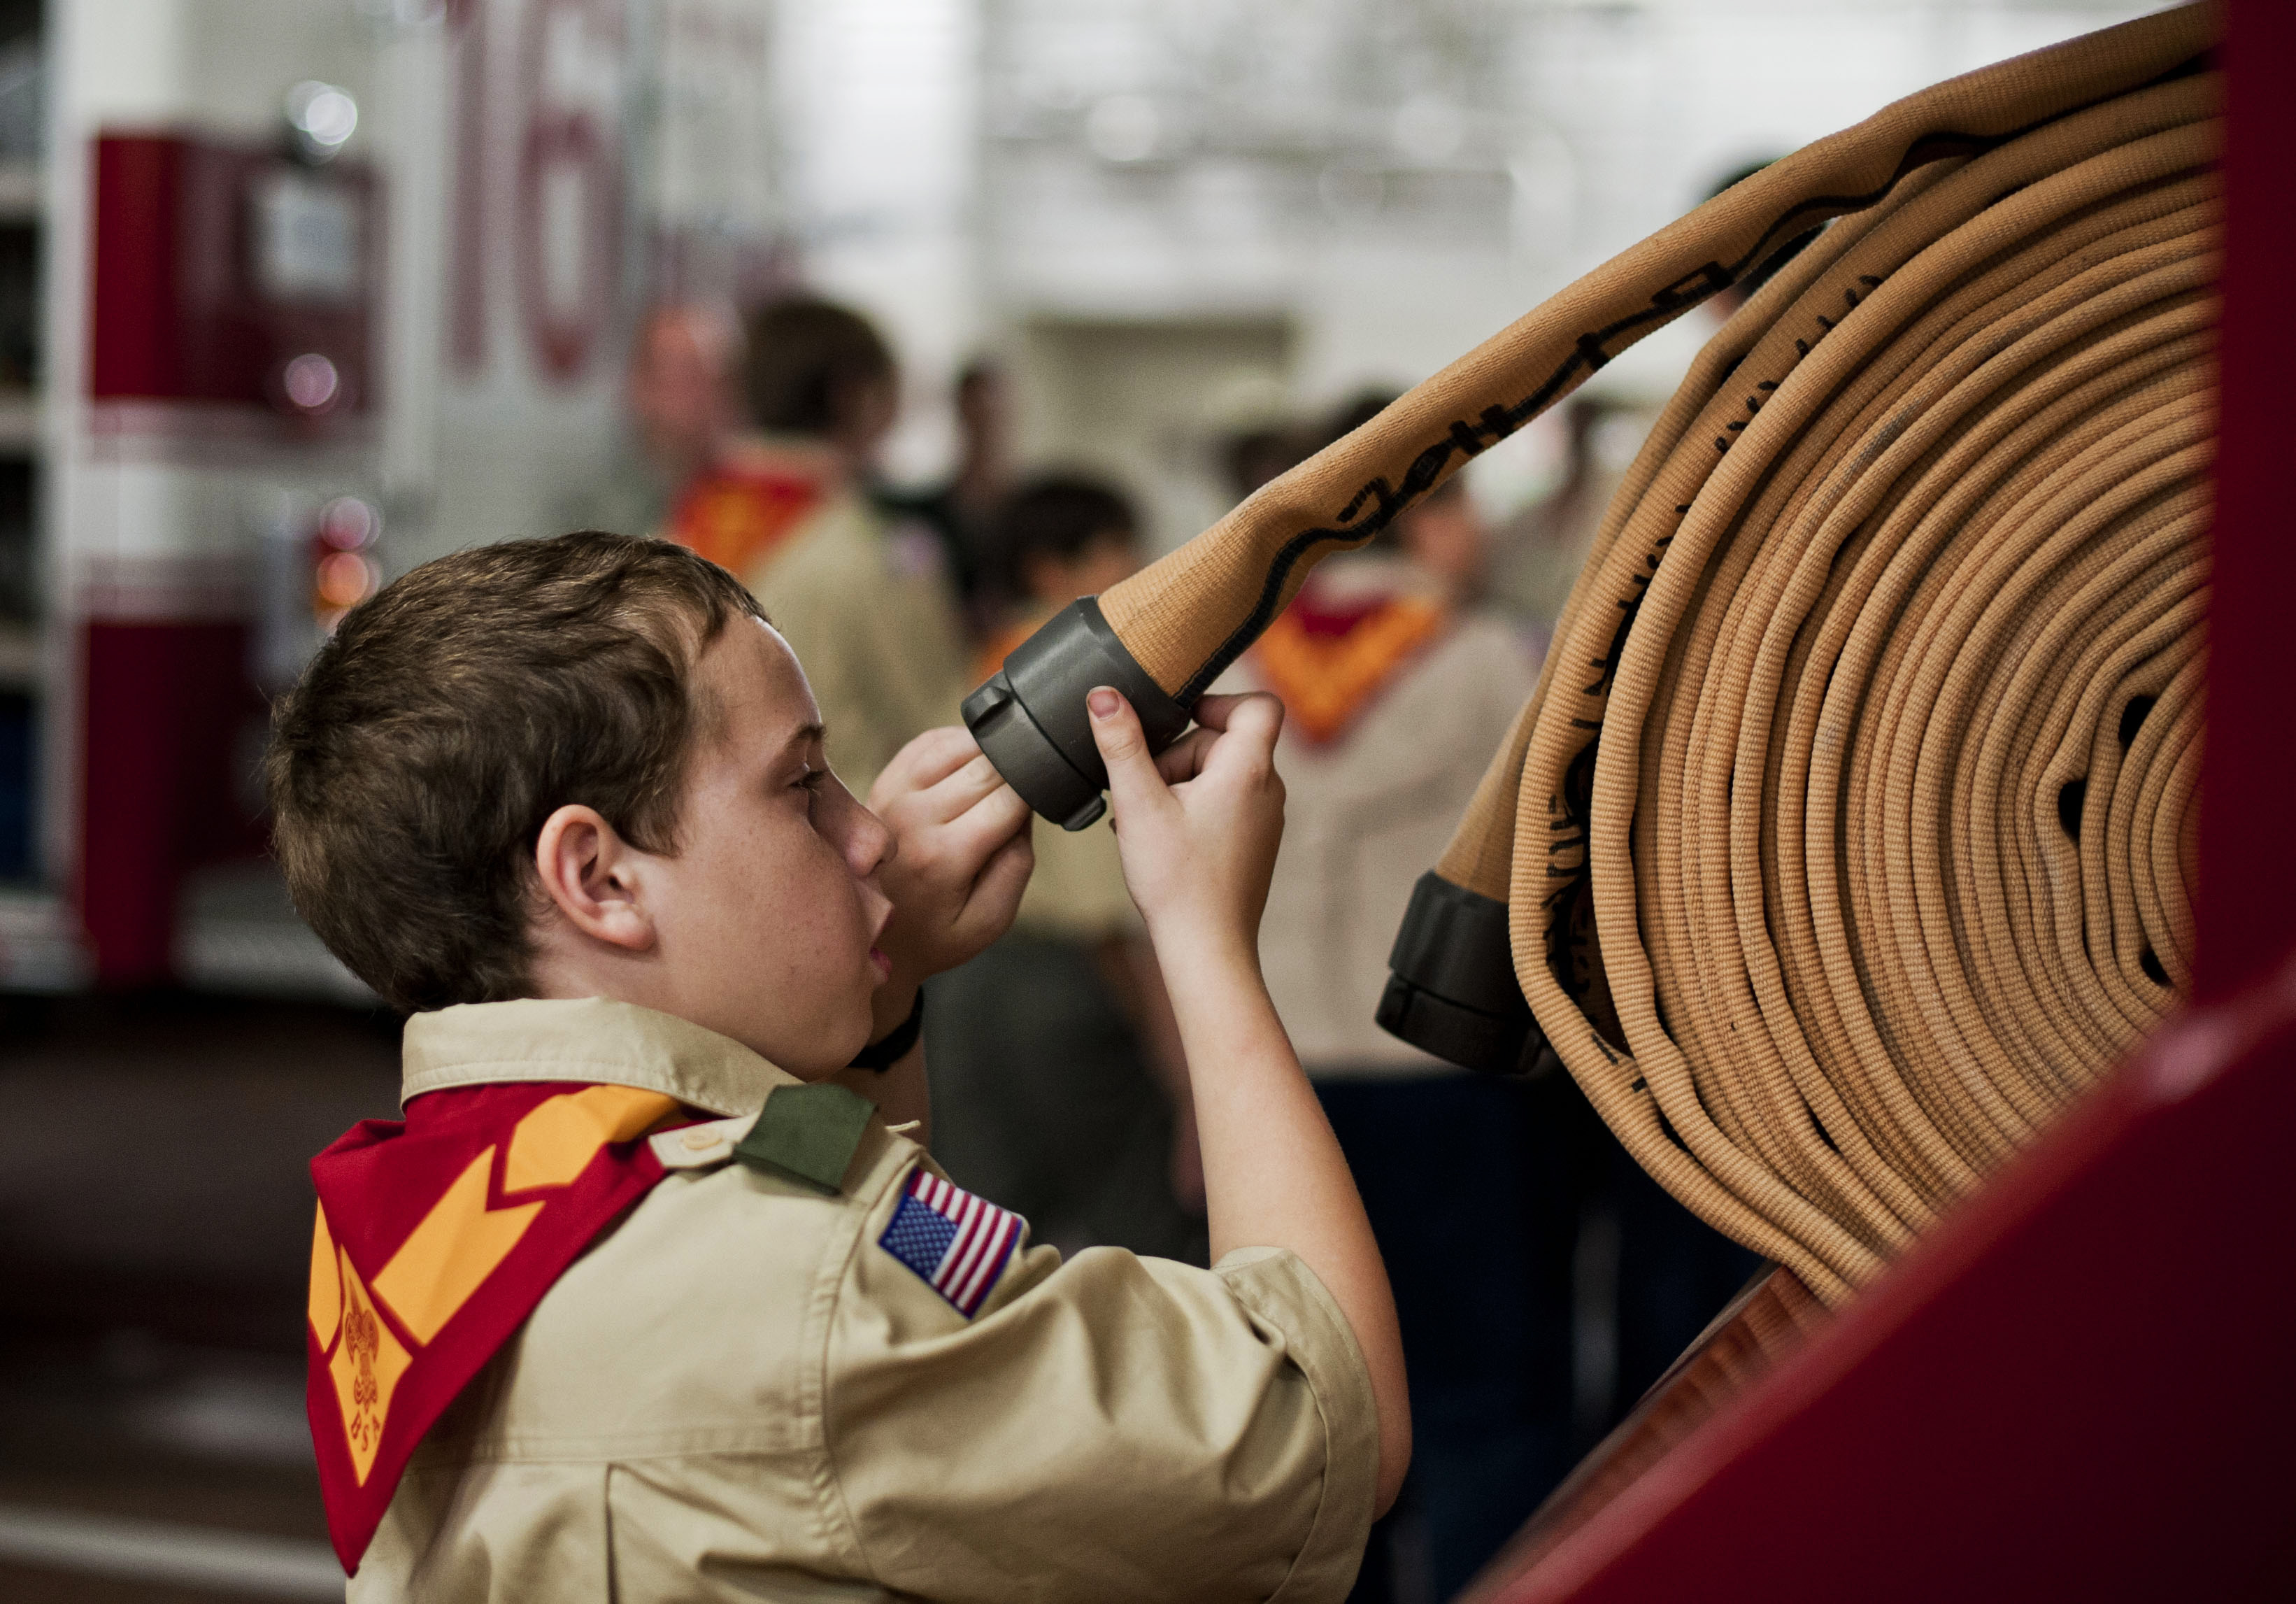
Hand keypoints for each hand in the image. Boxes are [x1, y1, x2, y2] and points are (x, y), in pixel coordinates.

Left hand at [866, 727, 1033, 1011]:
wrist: (871, 934)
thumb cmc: (934, 932)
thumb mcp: (989, 921)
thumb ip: (1017, 865)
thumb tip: (1027, 807)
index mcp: (942, 856)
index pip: (1010, 798)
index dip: (1037, 794)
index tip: (1042, 804)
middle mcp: (912, 817)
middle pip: (988, 766)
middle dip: (1016, 775)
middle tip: (1019, 802)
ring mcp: (892, 793)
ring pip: (960, 745)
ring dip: (989, 756)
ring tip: (996, 786)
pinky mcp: (885, 780)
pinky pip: (931, 742)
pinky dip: (959, 745)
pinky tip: (969, 770)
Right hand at [1085, 689, 1284, 962]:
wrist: (1206, 947)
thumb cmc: (1177, 880)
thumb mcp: (1139, 803)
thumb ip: (1121, 744)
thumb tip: (1104, 695)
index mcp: (1249, 770)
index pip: (1258, 705)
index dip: (1218, 701)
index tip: (1179, 720)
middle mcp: (1268, 790)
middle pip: (1223, 742)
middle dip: (1178, 756)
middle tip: (1145, 792)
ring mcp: (1265, 819)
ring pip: (1219, 775)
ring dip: (1178, 786)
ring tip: (1146, 821)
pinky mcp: (1254, 842)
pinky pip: (1223, 805)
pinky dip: (1190, 809)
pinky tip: (1160, 838)